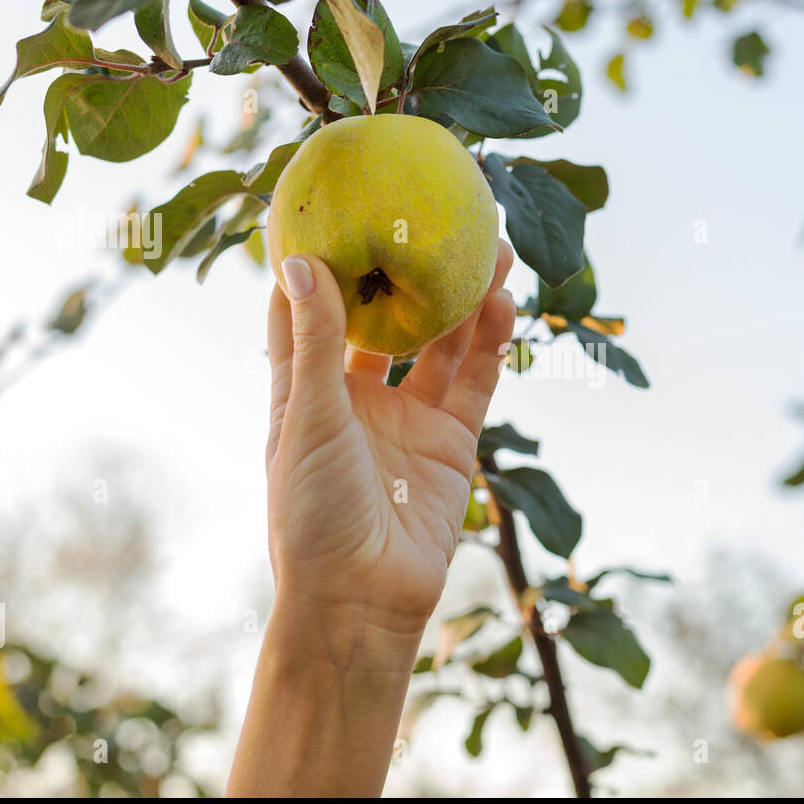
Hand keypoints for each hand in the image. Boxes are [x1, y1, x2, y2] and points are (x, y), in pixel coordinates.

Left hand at [264, 241, 515, 636]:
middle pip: (387, 316)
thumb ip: (315, 342)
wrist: (362, 598)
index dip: (319, 259)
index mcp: (305, 388)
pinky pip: (476, 380)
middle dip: (408, 269)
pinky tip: (502, 303)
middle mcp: (357, 396)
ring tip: (488, 246)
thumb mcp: (306, 418)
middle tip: (431, 217)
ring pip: (441, 341)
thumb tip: (301, 260)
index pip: (307, 310)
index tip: (332, 204)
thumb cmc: (311, 514)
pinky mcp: (452, 442)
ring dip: (463, 297)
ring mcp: (408, 418)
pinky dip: (491, 343)